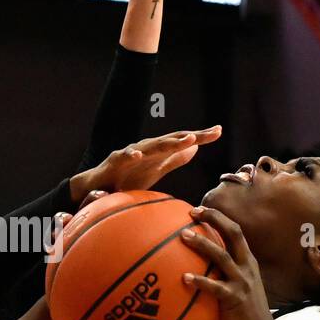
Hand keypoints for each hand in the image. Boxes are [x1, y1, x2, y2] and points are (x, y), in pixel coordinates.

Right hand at [70, 127, 219, 200]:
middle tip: (212, 132)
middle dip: (191, 136)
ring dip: (168, 142)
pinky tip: (139, 154)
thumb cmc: (129, 178)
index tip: (219, 131)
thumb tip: (195, 147)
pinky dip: (131, 155)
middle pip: (172, 140)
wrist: (99, 188)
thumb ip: (174, 159)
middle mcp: (147, 148)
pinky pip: (124, 157)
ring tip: (187, 139)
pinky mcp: (115, 162)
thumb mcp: (156, 169)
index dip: (200, 136)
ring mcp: (131, 153)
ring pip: (152, 146)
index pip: (182, 142)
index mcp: (158, 152)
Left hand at [180, 207, 276, 319]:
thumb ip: (224, 273)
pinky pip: (215, 287)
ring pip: (222, 257)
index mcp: (247, 262)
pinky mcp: (234, 299)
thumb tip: (199, 264)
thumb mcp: (238, 287)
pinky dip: (200, 282)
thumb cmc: (243, 312)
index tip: (198, 209)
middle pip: (234, 234)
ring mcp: (242, 282)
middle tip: (193, 213)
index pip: (235, 231)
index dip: (218, 218)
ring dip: (202, 244)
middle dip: (214, 219)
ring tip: (183, 236)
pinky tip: (184, 279)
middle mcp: (246, 267)